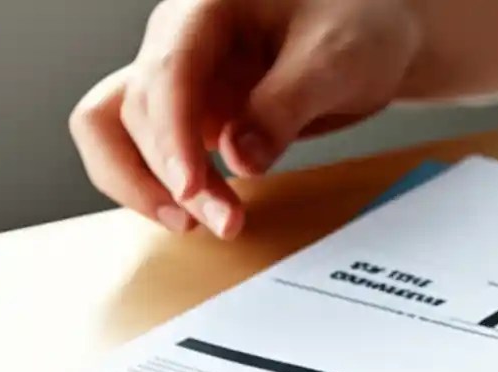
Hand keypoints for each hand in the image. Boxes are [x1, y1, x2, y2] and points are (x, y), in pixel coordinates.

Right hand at [69, 0, 497, 238]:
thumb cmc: (358, 25)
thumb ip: (284, 106)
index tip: (190, 188)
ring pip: (122, 133)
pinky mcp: (193, 114)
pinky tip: (200, 212)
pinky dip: (164, 185)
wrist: (375, 36)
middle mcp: (179, 40)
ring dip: (150, 185)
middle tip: (227, 222)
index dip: (172, 136)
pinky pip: (150, 151)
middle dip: (173, 174)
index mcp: (206, 8)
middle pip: (140, 111)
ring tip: (205, 224)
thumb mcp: (335, 60)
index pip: (168, 72)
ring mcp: (182, 80)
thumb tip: (239, 161)